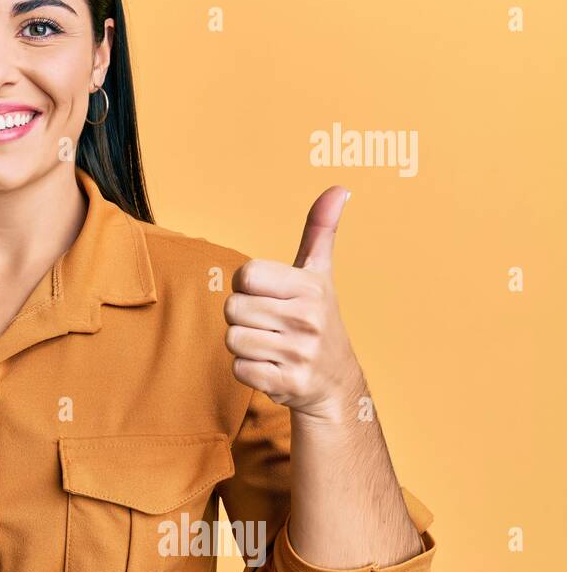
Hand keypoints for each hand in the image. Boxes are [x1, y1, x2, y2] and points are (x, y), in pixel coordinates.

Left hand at [224, 187, 364, 422]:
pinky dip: (248, 370)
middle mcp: (307, 319)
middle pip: (233, 308)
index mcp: (310, 287)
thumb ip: (320, 230)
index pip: (245, 275)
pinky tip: (272, 367)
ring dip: (244, 344)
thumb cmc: (317, 318)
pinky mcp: (287, 383)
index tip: (268, 295)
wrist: (335, 382)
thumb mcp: (320, 273)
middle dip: (244, 317)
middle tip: (270, 324)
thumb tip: (338, 188)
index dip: (248, 286)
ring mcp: (299, 353)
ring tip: (271, 345)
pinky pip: (238, 369)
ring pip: (232, 339)